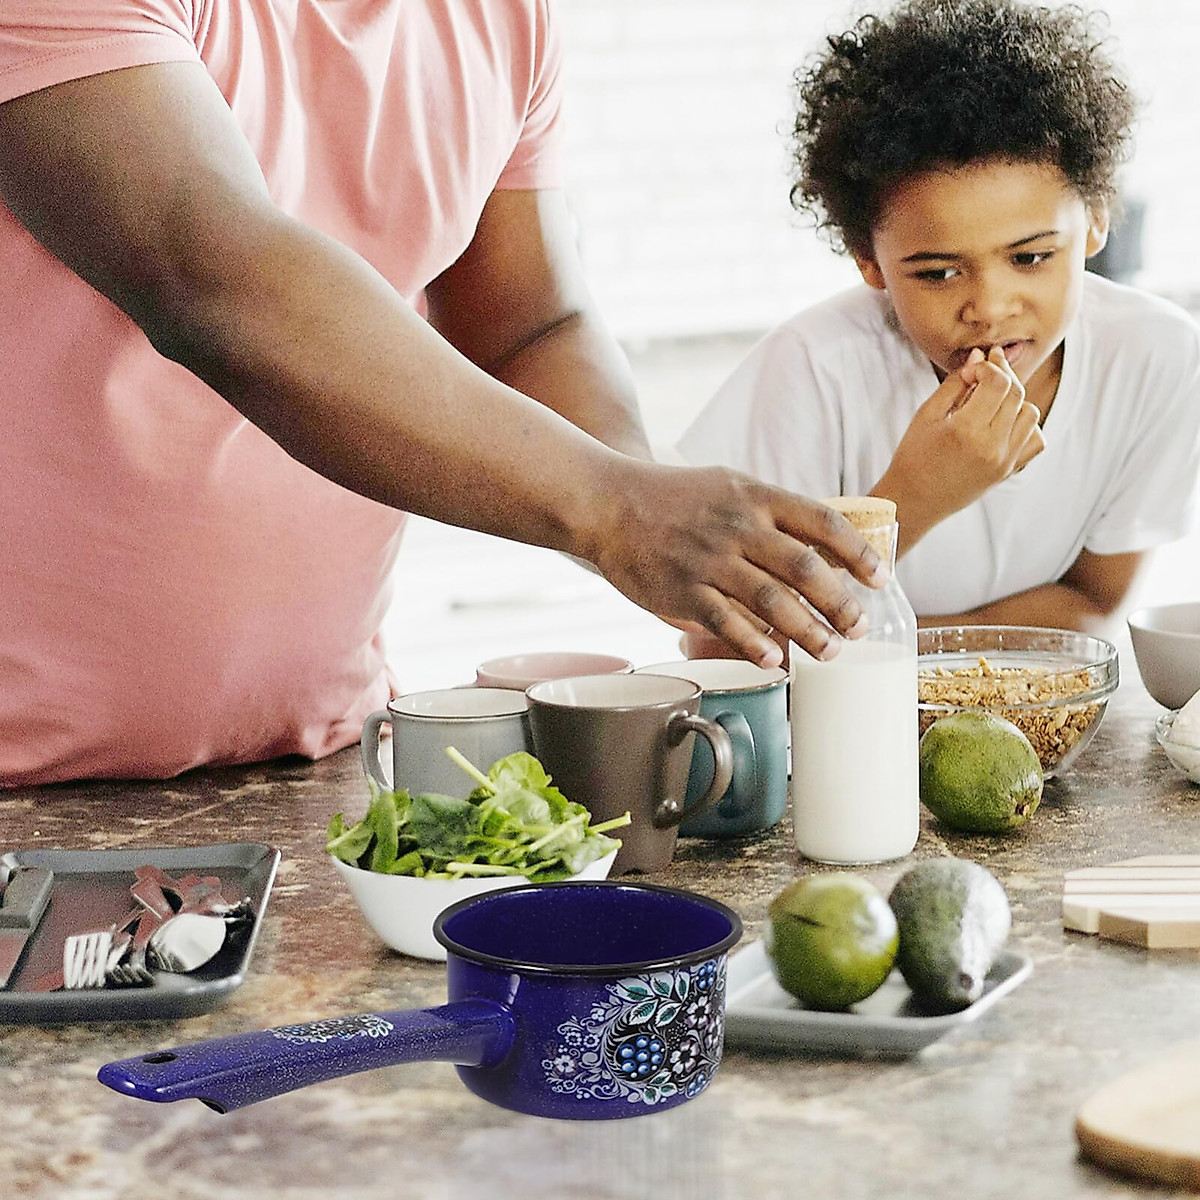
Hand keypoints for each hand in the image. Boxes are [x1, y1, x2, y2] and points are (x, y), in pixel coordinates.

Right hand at [582, 461, 883, 665]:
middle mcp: (738, 527)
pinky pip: (726, 622)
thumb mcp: (729, 486)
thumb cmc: (672, 497)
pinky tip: (774, 660)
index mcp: (756, 498)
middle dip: (841, 603)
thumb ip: (771, 513)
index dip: (858, 553)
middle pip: (806, 568)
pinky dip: (753, 643)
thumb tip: (820, 546)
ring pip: (772, 600)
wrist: (608, 502)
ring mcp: (710, 560)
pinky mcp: (682, 590)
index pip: (823, 522)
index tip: (881, 578)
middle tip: (859, 629)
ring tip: (830, 652)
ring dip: (808, 631)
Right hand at [877, 346, 1044, 546]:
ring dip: (1015, 399)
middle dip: (1004, 374)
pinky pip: (1036, 440)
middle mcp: (992, 446)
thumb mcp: (927, 415)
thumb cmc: (913, 456)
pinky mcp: (1008, 471)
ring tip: (992, 399)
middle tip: (987, 369)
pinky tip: (1005, 422)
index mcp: (966, 430)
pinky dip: (1026, 425)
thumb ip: (956, 383)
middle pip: (1016, 394)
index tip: (975, 366)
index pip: (998, 383)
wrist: (913, 501)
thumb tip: (979, 357)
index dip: (989, 366)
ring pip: (1030, 414)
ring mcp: (1004, 461)